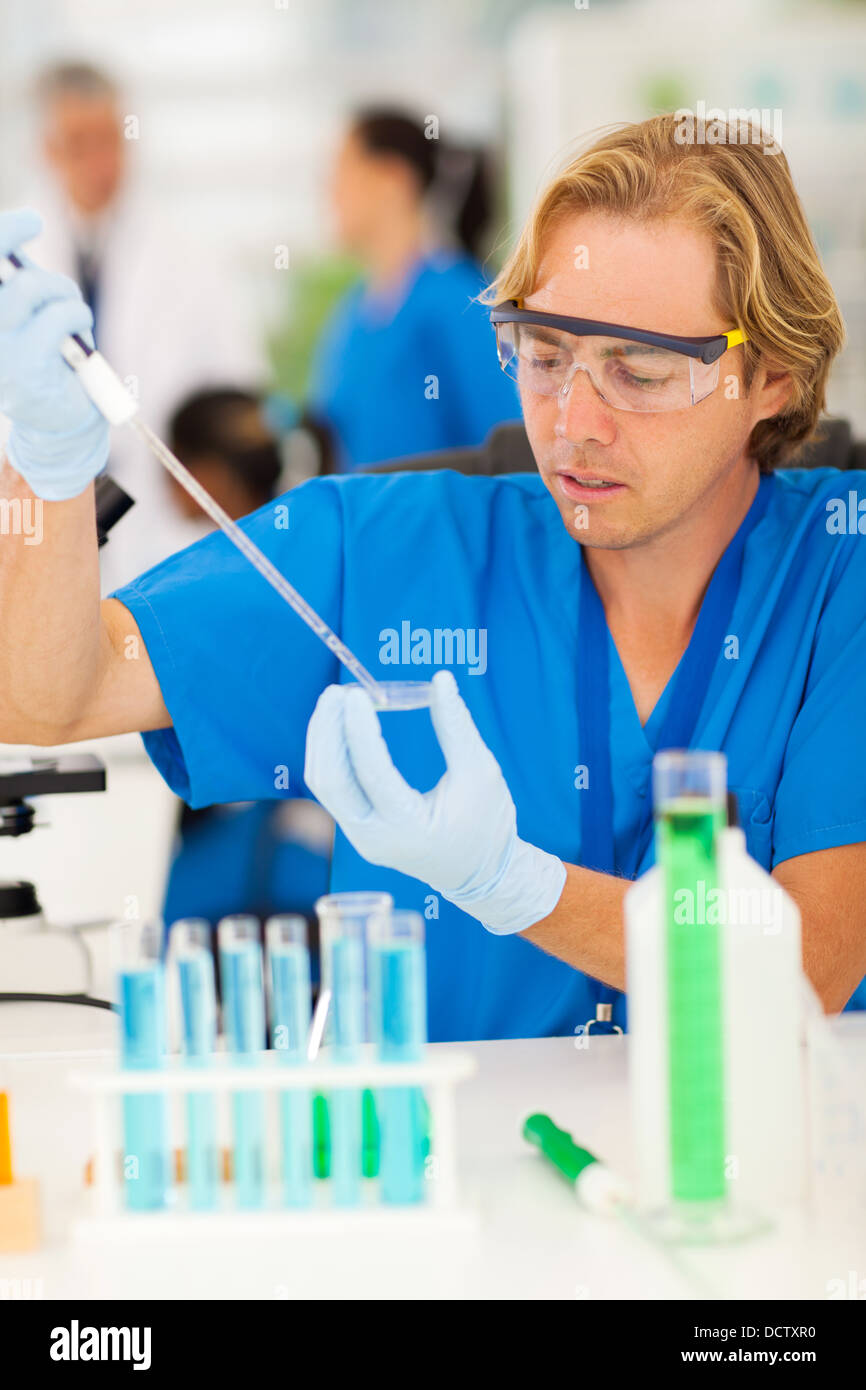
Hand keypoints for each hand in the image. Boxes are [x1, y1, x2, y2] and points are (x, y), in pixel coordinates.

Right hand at [0, 207, 109, 499]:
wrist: (58, 424)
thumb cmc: (43, 361)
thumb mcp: (27, 317)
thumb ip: (19, 285)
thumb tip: (20, 237)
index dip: (4, 234)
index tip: (33, 221)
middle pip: (3, 273)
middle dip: (40, 270)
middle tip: (61, 288)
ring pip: (30, 290)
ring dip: (63, 294)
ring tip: (74, 315)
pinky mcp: (24, 370)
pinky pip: (57, 320)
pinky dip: (75, 316)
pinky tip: (79, 334)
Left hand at [304, 669, 565, 934]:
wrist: (479, 873)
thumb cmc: (487, 824)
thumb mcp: (480, 772)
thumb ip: (457, 726)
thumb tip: (441, 680)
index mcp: (409, 827)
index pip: (372, 773)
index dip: (359, 730)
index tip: (357, 694)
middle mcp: (375, 838)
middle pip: (331, 781)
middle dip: (327, 731)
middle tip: (337, 692)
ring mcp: (361, 837)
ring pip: (324, 784)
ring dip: (323, 739)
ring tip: (335, 702)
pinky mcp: (357, 829)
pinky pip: (332, 789)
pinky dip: (329, 754)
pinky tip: (338, 725)